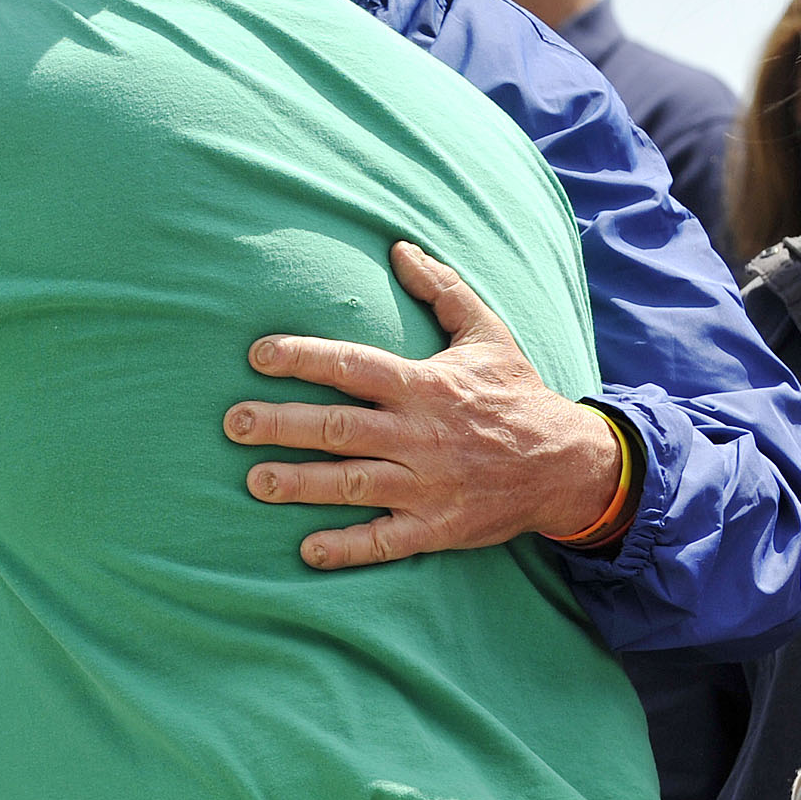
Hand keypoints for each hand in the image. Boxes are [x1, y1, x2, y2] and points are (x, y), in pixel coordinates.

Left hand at [225, 241, 623, 568]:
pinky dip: (346, 548)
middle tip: (234, 422)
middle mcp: (420, 435)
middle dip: (281, 424)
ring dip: (299, 483)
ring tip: (254, 481)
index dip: (302, 358)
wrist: (566, 463)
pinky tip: (307, 550)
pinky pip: (384, 540)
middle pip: (337, 427)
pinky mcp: (436, 527)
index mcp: (426, 385)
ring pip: (351, 484)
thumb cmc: (517, 394)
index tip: (259, 354)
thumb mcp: (487, 332)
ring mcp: (426, 484)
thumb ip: (442, 290)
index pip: (352, 366)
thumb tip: (400, 249)